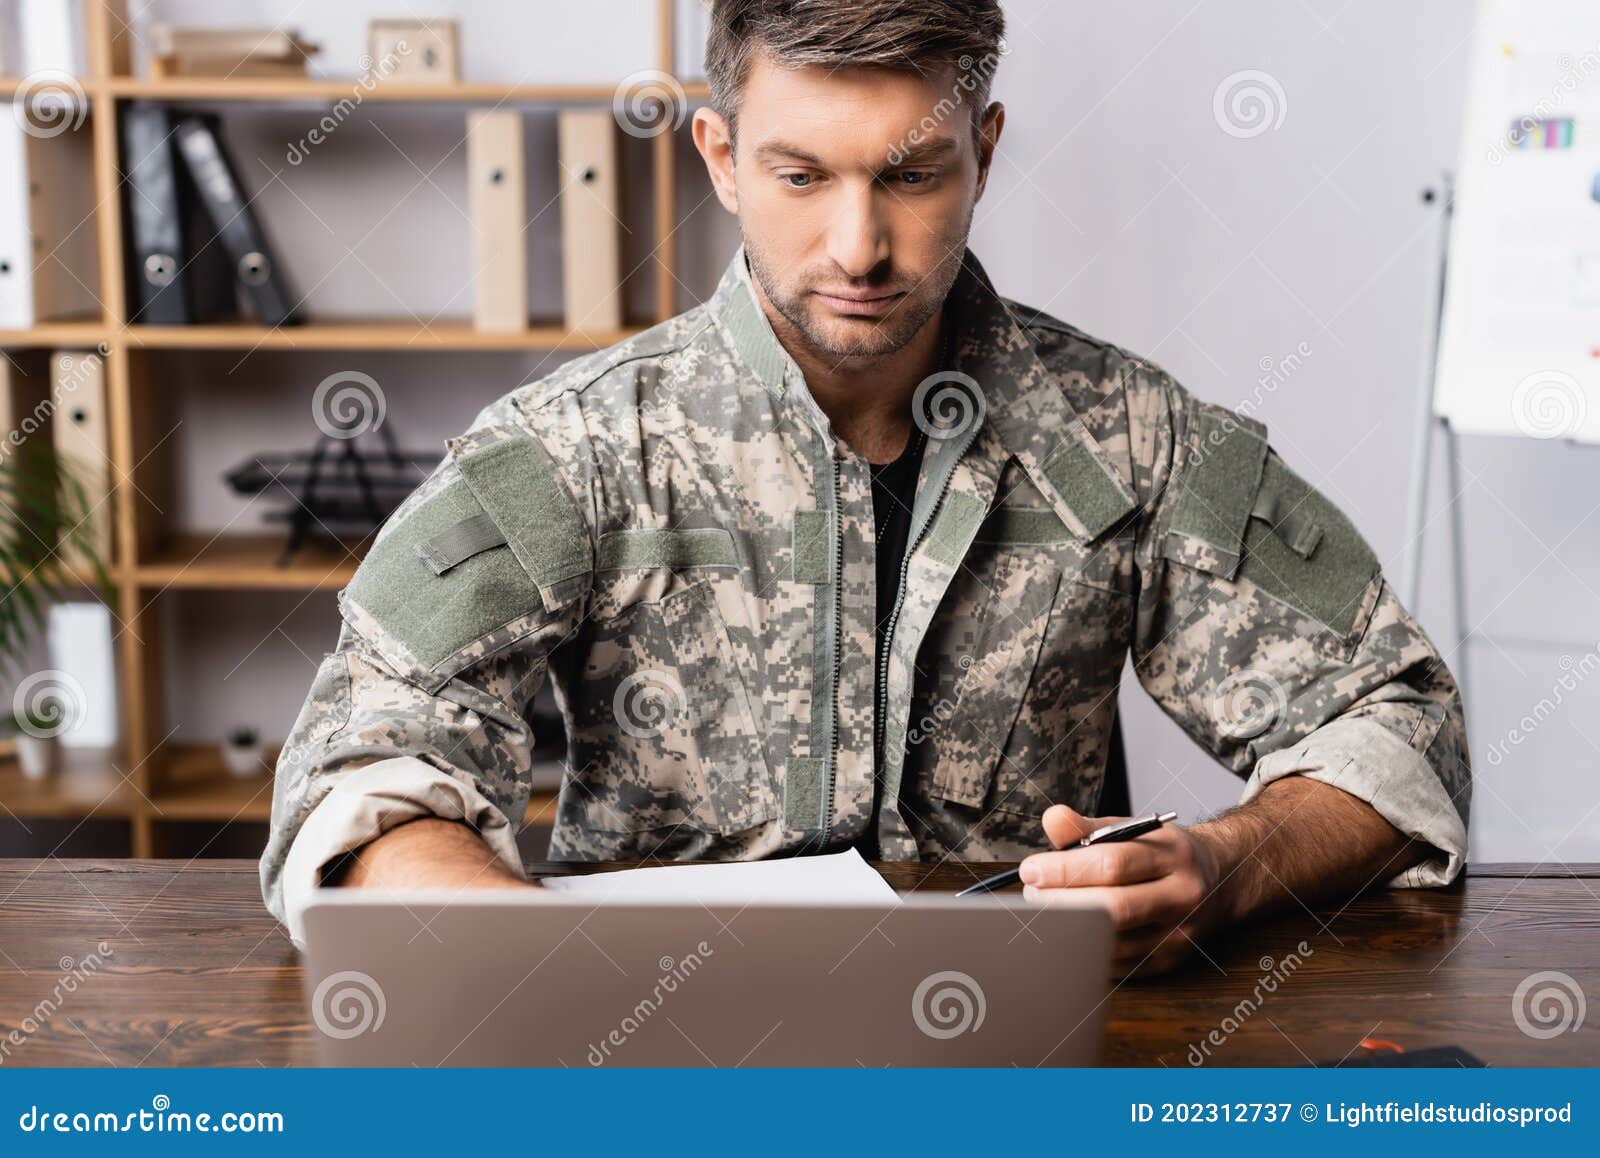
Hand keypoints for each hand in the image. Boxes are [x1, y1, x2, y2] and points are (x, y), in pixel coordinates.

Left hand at [1018, 804, 1230, 977]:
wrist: (1218, 881)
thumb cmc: (1165, 853)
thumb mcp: (1134, 828)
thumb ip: (1088, 826)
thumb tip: (1051, 819)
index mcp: (1173, 856)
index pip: (1113, 865)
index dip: (1065, 869)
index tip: (1031, 869)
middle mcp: (1182, 896)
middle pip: (1113, 908)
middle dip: (1061, 902)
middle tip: (1032, 894)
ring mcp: (1178, 935)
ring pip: (1113, 942)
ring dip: (1068, 928)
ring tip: (1043, 909)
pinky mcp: (1168, 962)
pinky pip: (1117, 965)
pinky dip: (1085, 949)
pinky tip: (1067, 932)